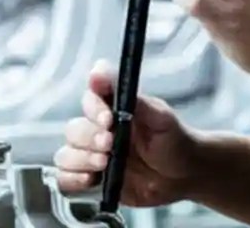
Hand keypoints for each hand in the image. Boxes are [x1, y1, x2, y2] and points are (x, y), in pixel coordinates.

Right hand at [53, 59, 198, 207]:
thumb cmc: (173, 139)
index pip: (90, 97)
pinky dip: (72, 179)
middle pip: (74, 128)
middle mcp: (97, 129)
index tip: (108, 118)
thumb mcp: (161, 117)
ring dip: (80, 159)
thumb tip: (99, 70)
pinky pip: (66, 179)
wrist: (184, 175)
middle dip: (90, 137)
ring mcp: (92, 155)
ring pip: (65, 154)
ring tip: (104, 164)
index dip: (94, 107)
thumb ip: (133, 98)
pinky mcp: (92, 180)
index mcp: (113, 107)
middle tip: (109, 144)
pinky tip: (91, 179)